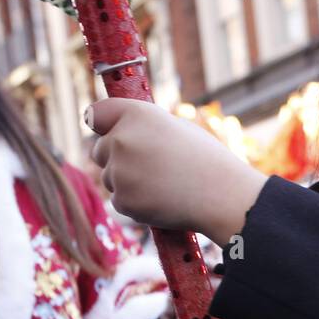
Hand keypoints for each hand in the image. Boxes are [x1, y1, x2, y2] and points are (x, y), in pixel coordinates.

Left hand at [85, 99, 267, 245]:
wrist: (223, 196)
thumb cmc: (207, 160)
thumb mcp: (176, 127)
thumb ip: (143, 127)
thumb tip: (122, 133)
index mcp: (135, 114)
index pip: (96, 114)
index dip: (101, 125)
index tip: (106, 131)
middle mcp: (121, 139)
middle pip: (98, 150)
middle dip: (116, 158)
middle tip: (148, 167)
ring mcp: (119, 172)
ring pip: (109, 178)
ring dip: (127, 182)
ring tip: (162, 185)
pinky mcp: (123, 201)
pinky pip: (120, 202)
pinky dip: (135, 204)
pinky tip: (162, 200)